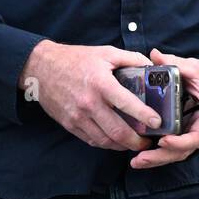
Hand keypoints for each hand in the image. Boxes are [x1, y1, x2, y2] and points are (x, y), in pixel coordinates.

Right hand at [20, 40, 161, 151]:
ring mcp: (78, 116)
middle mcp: (89, 103)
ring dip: (122, 146)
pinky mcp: (70, 124)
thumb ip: (131, 59)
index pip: (127, 103)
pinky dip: (106, 144)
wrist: (41, 68)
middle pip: (117, 131)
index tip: (157, 122)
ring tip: (133, 143)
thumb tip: (152, 67)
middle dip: (136, 141)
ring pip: (105, 140)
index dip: (145, 115)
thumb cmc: (76, 59)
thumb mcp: (105, 52)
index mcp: (101, 83)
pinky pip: (92, 140)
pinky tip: (115, 141)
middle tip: (148, 141)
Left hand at [128, 48, 198, 169]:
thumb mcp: (197, 68)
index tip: (163, 140)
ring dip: (156, 158)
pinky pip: (172, 146)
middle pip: (182, 151)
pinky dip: (157, 152)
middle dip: (160, 157)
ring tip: (136, 162)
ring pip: (176, 152)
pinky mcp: (183, 130)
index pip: (195, 137)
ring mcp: (191, 131)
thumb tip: (155, 55)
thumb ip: (177, 63)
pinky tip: (140, 155)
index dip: (179, 143)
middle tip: (139, 160)